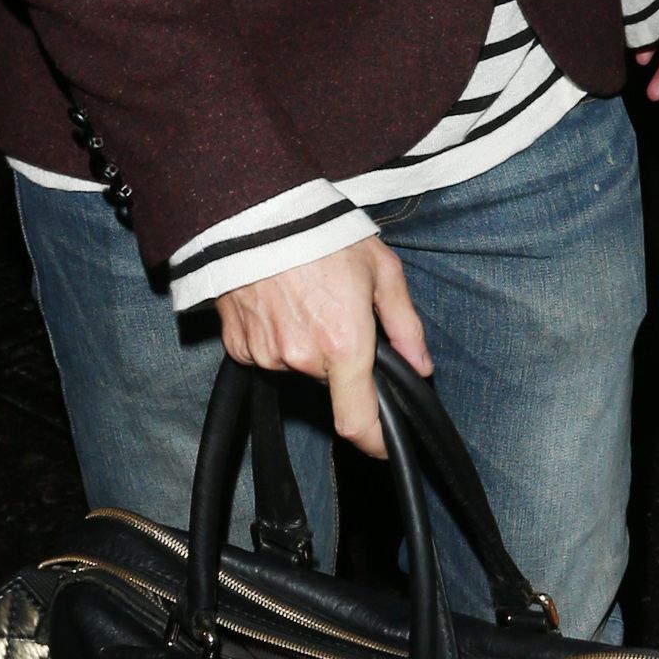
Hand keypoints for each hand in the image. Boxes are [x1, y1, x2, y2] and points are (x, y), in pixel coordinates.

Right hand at [214, 237, 429, 460]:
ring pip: (299, 367)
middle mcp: (302, 358)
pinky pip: (267, 355)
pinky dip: (278, 338)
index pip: (357, 420)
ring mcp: (265, 354)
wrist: (256, 213)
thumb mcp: (382, 271)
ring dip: (309, 347)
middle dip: (343, 359)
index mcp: (344, 344)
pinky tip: (281, 303)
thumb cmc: (323, 235)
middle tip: (341, 313)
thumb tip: (421, 365)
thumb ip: (404, 325)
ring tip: (307, 299)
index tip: (385, 444)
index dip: (375, 441)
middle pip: (331, 382)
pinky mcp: (237, 345)